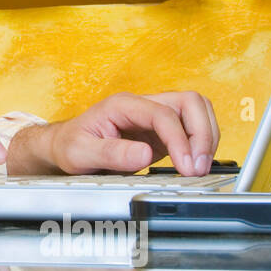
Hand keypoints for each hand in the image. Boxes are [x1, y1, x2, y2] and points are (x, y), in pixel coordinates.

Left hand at [19, 91, 219, 176]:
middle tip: (199, 166)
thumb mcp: (81, 153)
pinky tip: (193, 165)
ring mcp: (154, 117)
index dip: (180, 139)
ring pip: (196, 111)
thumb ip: (111, 154)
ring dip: (206, 137)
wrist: (64, 146)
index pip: (163, 114)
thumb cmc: (70, 145)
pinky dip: (200, 145)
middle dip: (203, 133)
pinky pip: (191, 129)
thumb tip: (144, 154)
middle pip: (190, 102)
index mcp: (123, 105)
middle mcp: (142, 106)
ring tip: (199, 167)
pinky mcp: (160, 132)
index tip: (186, 166)